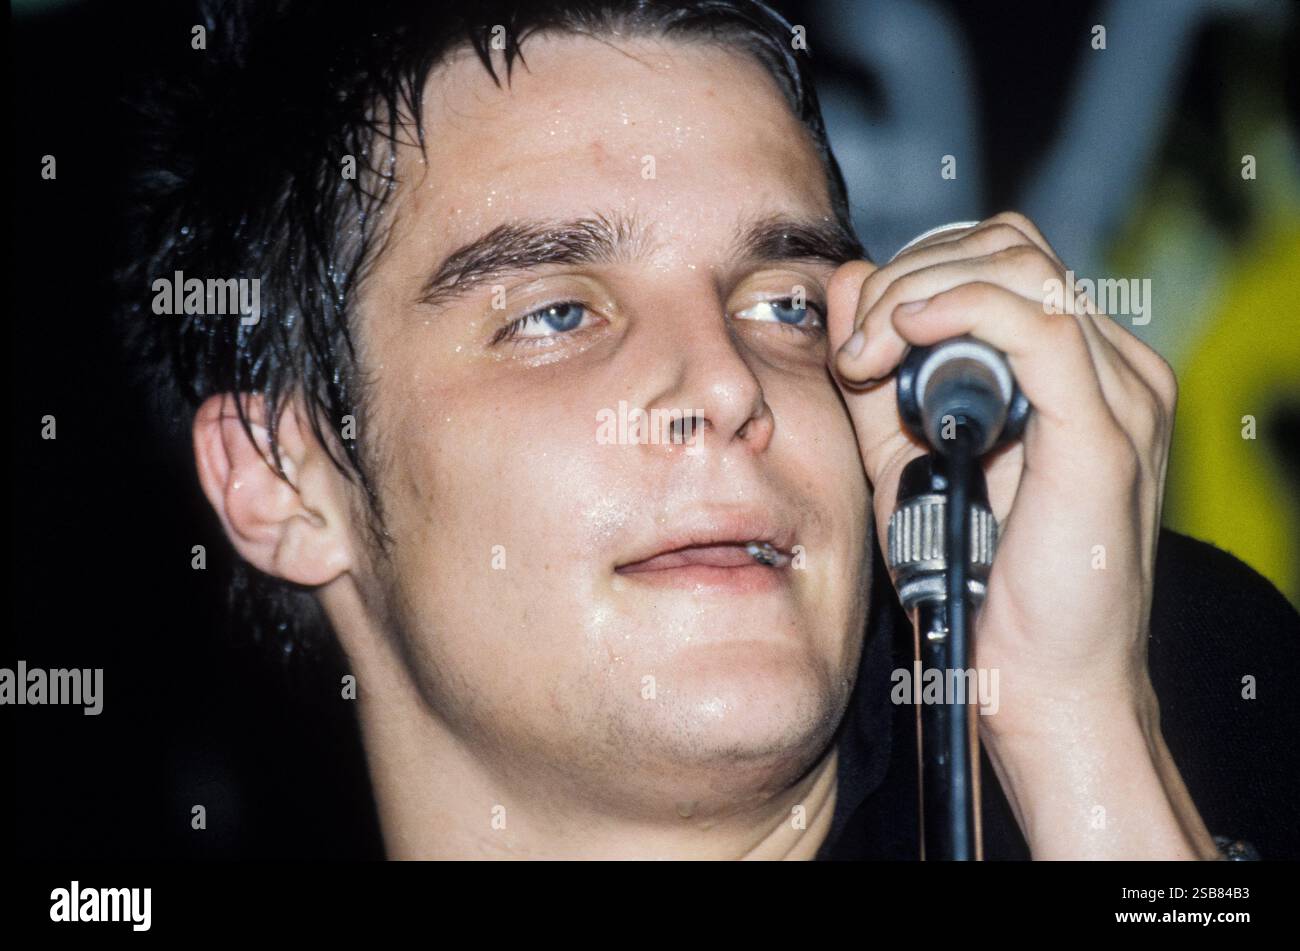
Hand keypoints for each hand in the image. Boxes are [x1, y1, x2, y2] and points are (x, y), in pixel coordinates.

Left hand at [825, 212, 1217, 857]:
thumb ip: (877, 375)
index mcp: (1072, 371)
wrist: (1032, 682)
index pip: (997, 262)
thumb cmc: (973, 579)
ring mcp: (1118, 395)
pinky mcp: (1103, 431)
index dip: (913, 276)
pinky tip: (900, 338)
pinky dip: (957, 309)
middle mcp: (1110, 369)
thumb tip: (845, 288)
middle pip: (1008, 246)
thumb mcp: (903, 456)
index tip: (851, 342)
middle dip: (910, 274)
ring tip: (865, 353)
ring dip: (919, 291)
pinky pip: (1036, 323)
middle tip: (854, 345)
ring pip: (1019, 268)